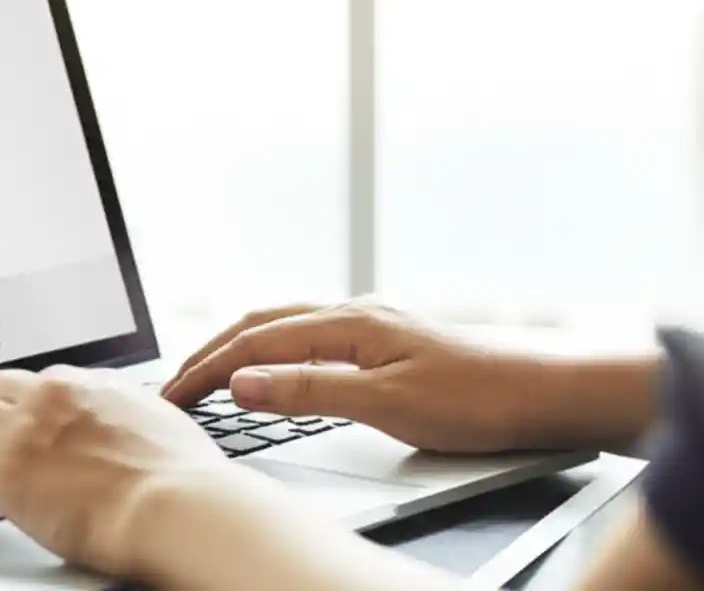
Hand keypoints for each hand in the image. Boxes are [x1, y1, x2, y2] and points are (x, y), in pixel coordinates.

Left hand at [0, 366, 228, 577]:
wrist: (179, 507)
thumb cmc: (184, 477)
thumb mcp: (158, 420)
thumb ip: (128, 412)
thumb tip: (126, 419)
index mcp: (87, 384)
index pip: (36, 381)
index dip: (20, 402)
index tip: (16, 417)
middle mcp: (50, 398)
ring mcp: (24, 433)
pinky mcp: (4, 473)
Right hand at [162, 301, 553, 452]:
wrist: (545, 390)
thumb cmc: (477, 397)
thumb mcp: (385, 402)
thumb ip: (308, 390)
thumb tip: (241, 380)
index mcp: (346, 324)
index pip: (253, 343)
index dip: (204, 369)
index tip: (170, 395)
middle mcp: (353, 314)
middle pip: (259, 323)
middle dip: (209, 351)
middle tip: (173, 384)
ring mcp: (369, 324)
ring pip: (282, 325)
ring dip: (237, 346)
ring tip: (206, 370)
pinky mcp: (383, 340)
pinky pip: (307, 334)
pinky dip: (270, 347)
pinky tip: (273, 363)